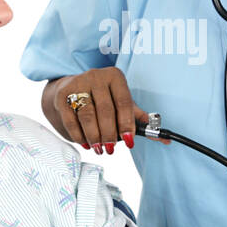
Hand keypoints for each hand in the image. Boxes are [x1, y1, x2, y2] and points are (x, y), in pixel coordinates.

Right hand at [48, 68, 168, 153]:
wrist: (68, 88)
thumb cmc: (100, 98)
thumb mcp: (120, 102)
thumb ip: (138, 119)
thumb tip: (164, 139)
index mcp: (114, 76)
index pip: (123, 102)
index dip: (127, 124)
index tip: (130, 141)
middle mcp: (96, 76)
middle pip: (105, 111)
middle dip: (110, 134)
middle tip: (111, 149)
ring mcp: (77, 84)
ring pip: (88, 117)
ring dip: (95, 137)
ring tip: (100, 149)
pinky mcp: (62, 95)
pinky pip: (72, 121)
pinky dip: (80, 136)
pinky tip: (86, 143)